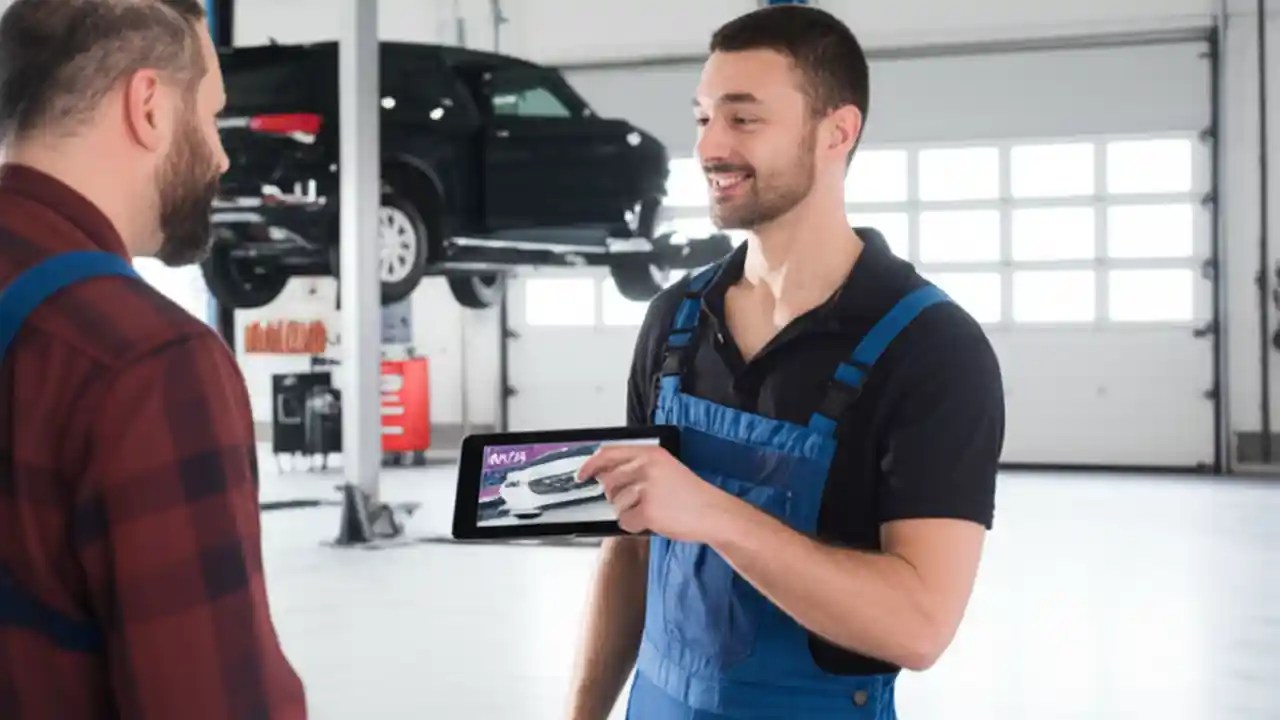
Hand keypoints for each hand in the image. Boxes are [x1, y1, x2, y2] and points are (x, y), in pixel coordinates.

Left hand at [577, 444, 732, 542]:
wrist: (712, 512)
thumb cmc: (691, 494)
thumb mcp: (665, 468)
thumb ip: (637, 467)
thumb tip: (604, 474)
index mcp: (650, 453)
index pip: (608, 454)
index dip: (590, 465)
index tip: (582, 474)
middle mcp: (646, 467)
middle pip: (608, 482)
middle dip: (615, 496)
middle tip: (635, 501)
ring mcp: (646, 489)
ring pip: (616, 504)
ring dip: (629, 511)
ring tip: (653, 509)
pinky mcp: (648, 511)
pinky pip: (625, 521)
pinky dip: (635, 525)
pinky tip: (653, 520)